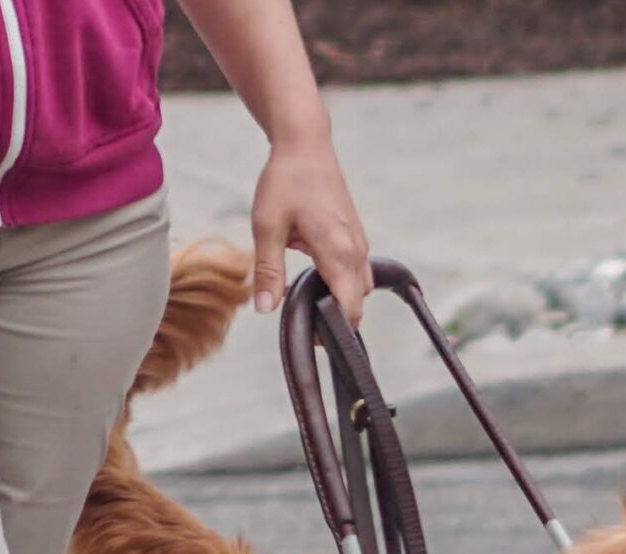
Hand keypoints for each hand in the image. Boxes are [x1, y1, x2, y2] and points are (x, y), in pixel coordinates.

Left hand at [250, 135, 370, 323]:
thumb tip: (265, 309)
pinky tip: (314, 277)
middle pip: (358, 302)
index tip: (312, 337)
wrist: (304, 144)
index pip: (350, 307)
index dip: (334, 330)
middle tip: (304, 323)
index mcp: (337, 251)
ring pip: (360, 286)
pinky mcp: (354, 234)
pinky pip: (356, 270)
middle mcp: (355, 248)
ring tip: (308, 301)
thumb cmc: (286, 181)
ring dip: (340, 299)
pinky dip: (341, 281)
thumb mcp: (267, 228)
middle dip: (337, 319)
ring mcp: (358, 240)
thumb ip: (268, 272)